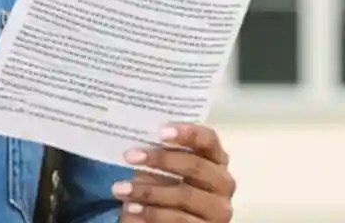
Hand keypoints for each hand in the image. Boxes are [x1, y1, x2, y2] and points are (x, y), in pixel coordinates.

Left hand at [112, 123, 235, 222]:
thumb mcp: (167, 170)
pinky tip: (131, 211)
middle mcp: (224, 183)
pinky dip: (152, 214)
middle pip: (196, 166)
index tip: (161, 132)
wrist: (174, 220)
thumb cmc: (170, 188)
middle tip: (130, 156)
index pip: (209, 140)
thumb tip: (138, 148)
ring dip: (148, 192)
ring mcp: (218, 210)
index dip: (188, 133)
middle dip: (161, 159)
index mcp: (217, 159)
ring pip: (184, 195)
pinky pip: (178, 220)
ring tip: (121, 190)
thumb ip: (161, 155)